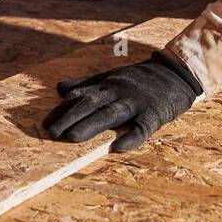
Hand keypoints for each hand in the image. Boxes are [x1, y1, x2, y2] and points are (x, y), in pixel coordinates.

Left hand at [42, 50, 202, 152]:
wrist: (176, 73)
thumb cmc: (140, 78)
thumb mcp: (113, 75)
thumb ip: (87, 83)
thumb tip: (60, 89)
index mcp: (108, 83)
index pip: (81, 97)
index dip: (63, 110)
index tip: (45, 122)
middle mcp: (119, 91)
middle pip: (92, 105)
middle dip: (70, 118)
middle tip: (52, 132)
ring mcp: (137, 102)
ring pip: (111, 114)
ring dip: (91, 125)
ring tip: (72, 137)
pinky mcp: (154, 114)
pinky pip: (142, 128)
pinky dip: (130, 138)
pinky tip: (117, 148)